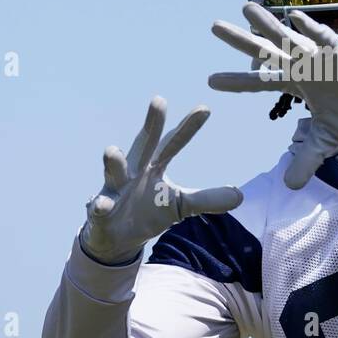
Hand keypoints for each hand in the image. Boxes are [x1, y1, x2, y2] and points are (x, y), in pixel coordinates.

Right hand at [80, 97, 242, 264]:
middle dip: (151, 124)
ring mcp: (115, 190)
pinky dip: (99, 206)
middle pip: (144, 144)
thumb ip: (206, 199)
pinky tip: (102, 205)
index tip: (205, 108)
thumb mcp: (180, 205)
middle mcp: (133, 171)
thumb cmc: (148, 211)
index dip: (188, 128)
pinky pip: (99, 208)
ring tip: (111, 150)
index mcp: (153, 166)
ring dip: (114, 162)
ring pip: (114, 172)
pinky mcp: (100, 212)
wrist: (115, 237)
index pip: (173, 143)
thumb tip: (239, 195)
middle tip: (159, 100)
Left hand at [208, 3, 337, 188]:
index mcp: (298, 83)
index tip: (210, 81)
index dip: (238, 82)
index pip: (261, 82)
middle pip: (266, 53)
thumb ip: (306, 159)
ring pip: (289, 39)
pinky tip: (293, 17)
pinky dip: (310, 29)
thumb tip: (290, 186)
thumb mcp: (326, 141)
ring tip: (244, 8)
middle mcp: (304, 67)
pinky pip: (324, 40)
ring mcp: (321, 58)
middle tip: (213, 27)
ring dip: (267, 25)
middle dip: (241, 41)